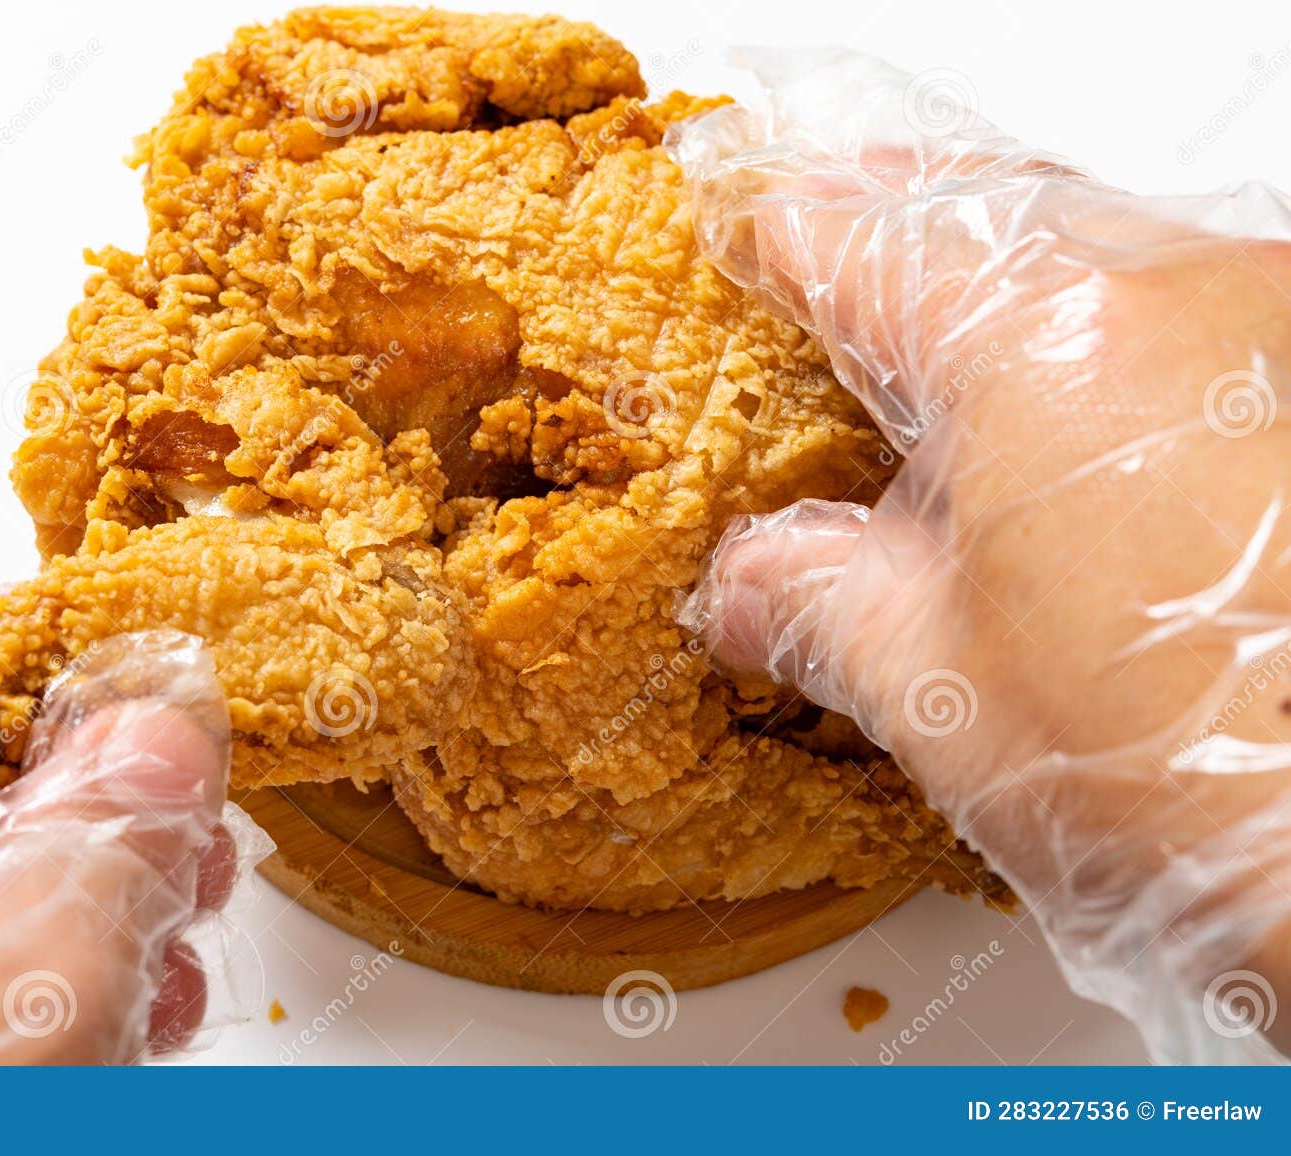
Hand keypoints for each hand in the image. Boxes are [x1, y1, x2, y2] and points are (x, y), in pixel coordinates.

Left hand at [0, 591, 252, 1062]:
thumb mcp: (22, 991)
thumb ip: (107, 834)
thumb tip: (164, 724)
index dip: (8, 637)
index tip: (127, 656)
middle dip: (84, 797)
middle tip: (185, 827)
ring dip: (81, 905)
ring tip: (175, 947)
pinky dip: (28, 993)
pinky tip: (120, 1024)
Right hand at [674, 49, 1290, 1061]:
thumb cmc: (1195, 777)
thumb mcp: (940, 694)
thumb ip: (816, 604)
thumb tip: (745, 586)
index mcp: (1044, 347)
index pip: (867, 245)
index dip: (781, 236)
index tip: (740, 233)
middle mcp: (1180, 296)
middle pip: (991, 206)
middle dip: (892, 212)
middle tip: (823, 220)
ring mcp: (1276, 326)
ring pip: (1101, 240)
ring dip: (1002, 259)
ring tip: (931, 308)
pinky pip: (1185, 302)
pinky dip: (1101, 317)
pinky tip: (1064, 394)